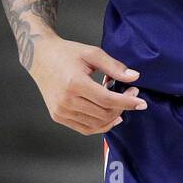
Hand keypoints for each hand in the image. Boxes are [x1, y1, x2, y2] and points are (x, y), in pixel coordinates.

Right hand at [26, 35, 146, 134]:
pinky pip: (85, 128)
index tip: (141, 102)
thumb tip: (135, 77)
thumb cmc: (67, 53)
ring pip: (96, 124)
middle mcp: (66, 101)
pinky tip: (111, 116)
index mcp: (75, 83)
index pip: (107, 100)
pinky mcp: (58, 117)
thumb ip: (114, 67)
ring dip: (113, 116)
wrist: (40, 57)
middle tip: (131, 94)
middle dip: (122, 107)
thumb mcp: (92, 53)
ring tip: (119, 102)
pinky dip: (101, 125)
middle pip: (103, 113)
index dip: (127, 102)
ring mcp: (61, 111)